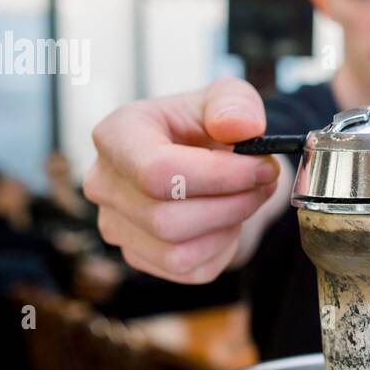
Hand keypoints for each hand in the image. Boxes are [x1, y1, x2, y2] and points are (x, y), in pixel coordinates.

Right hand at [84, 77, 279, 283]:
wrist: (205, 159)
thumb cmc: (209, 126)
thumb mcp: (227, 99)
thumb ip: (235, 103)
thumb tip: (239, 126)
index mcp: (117, 135)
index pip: (156, 171)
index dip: (219, 176)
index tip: (262, 166)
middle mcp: (104, 183)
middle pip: (167, 219)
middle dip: (232, 204)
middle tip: (265, 182)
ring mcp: (115, 225)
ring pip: (177, 253)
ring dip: (228, 227)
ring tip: (247, 198)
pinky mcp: (137, 256)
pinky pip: (187, 270)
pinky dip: (220, 248)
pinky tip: (226, 220)